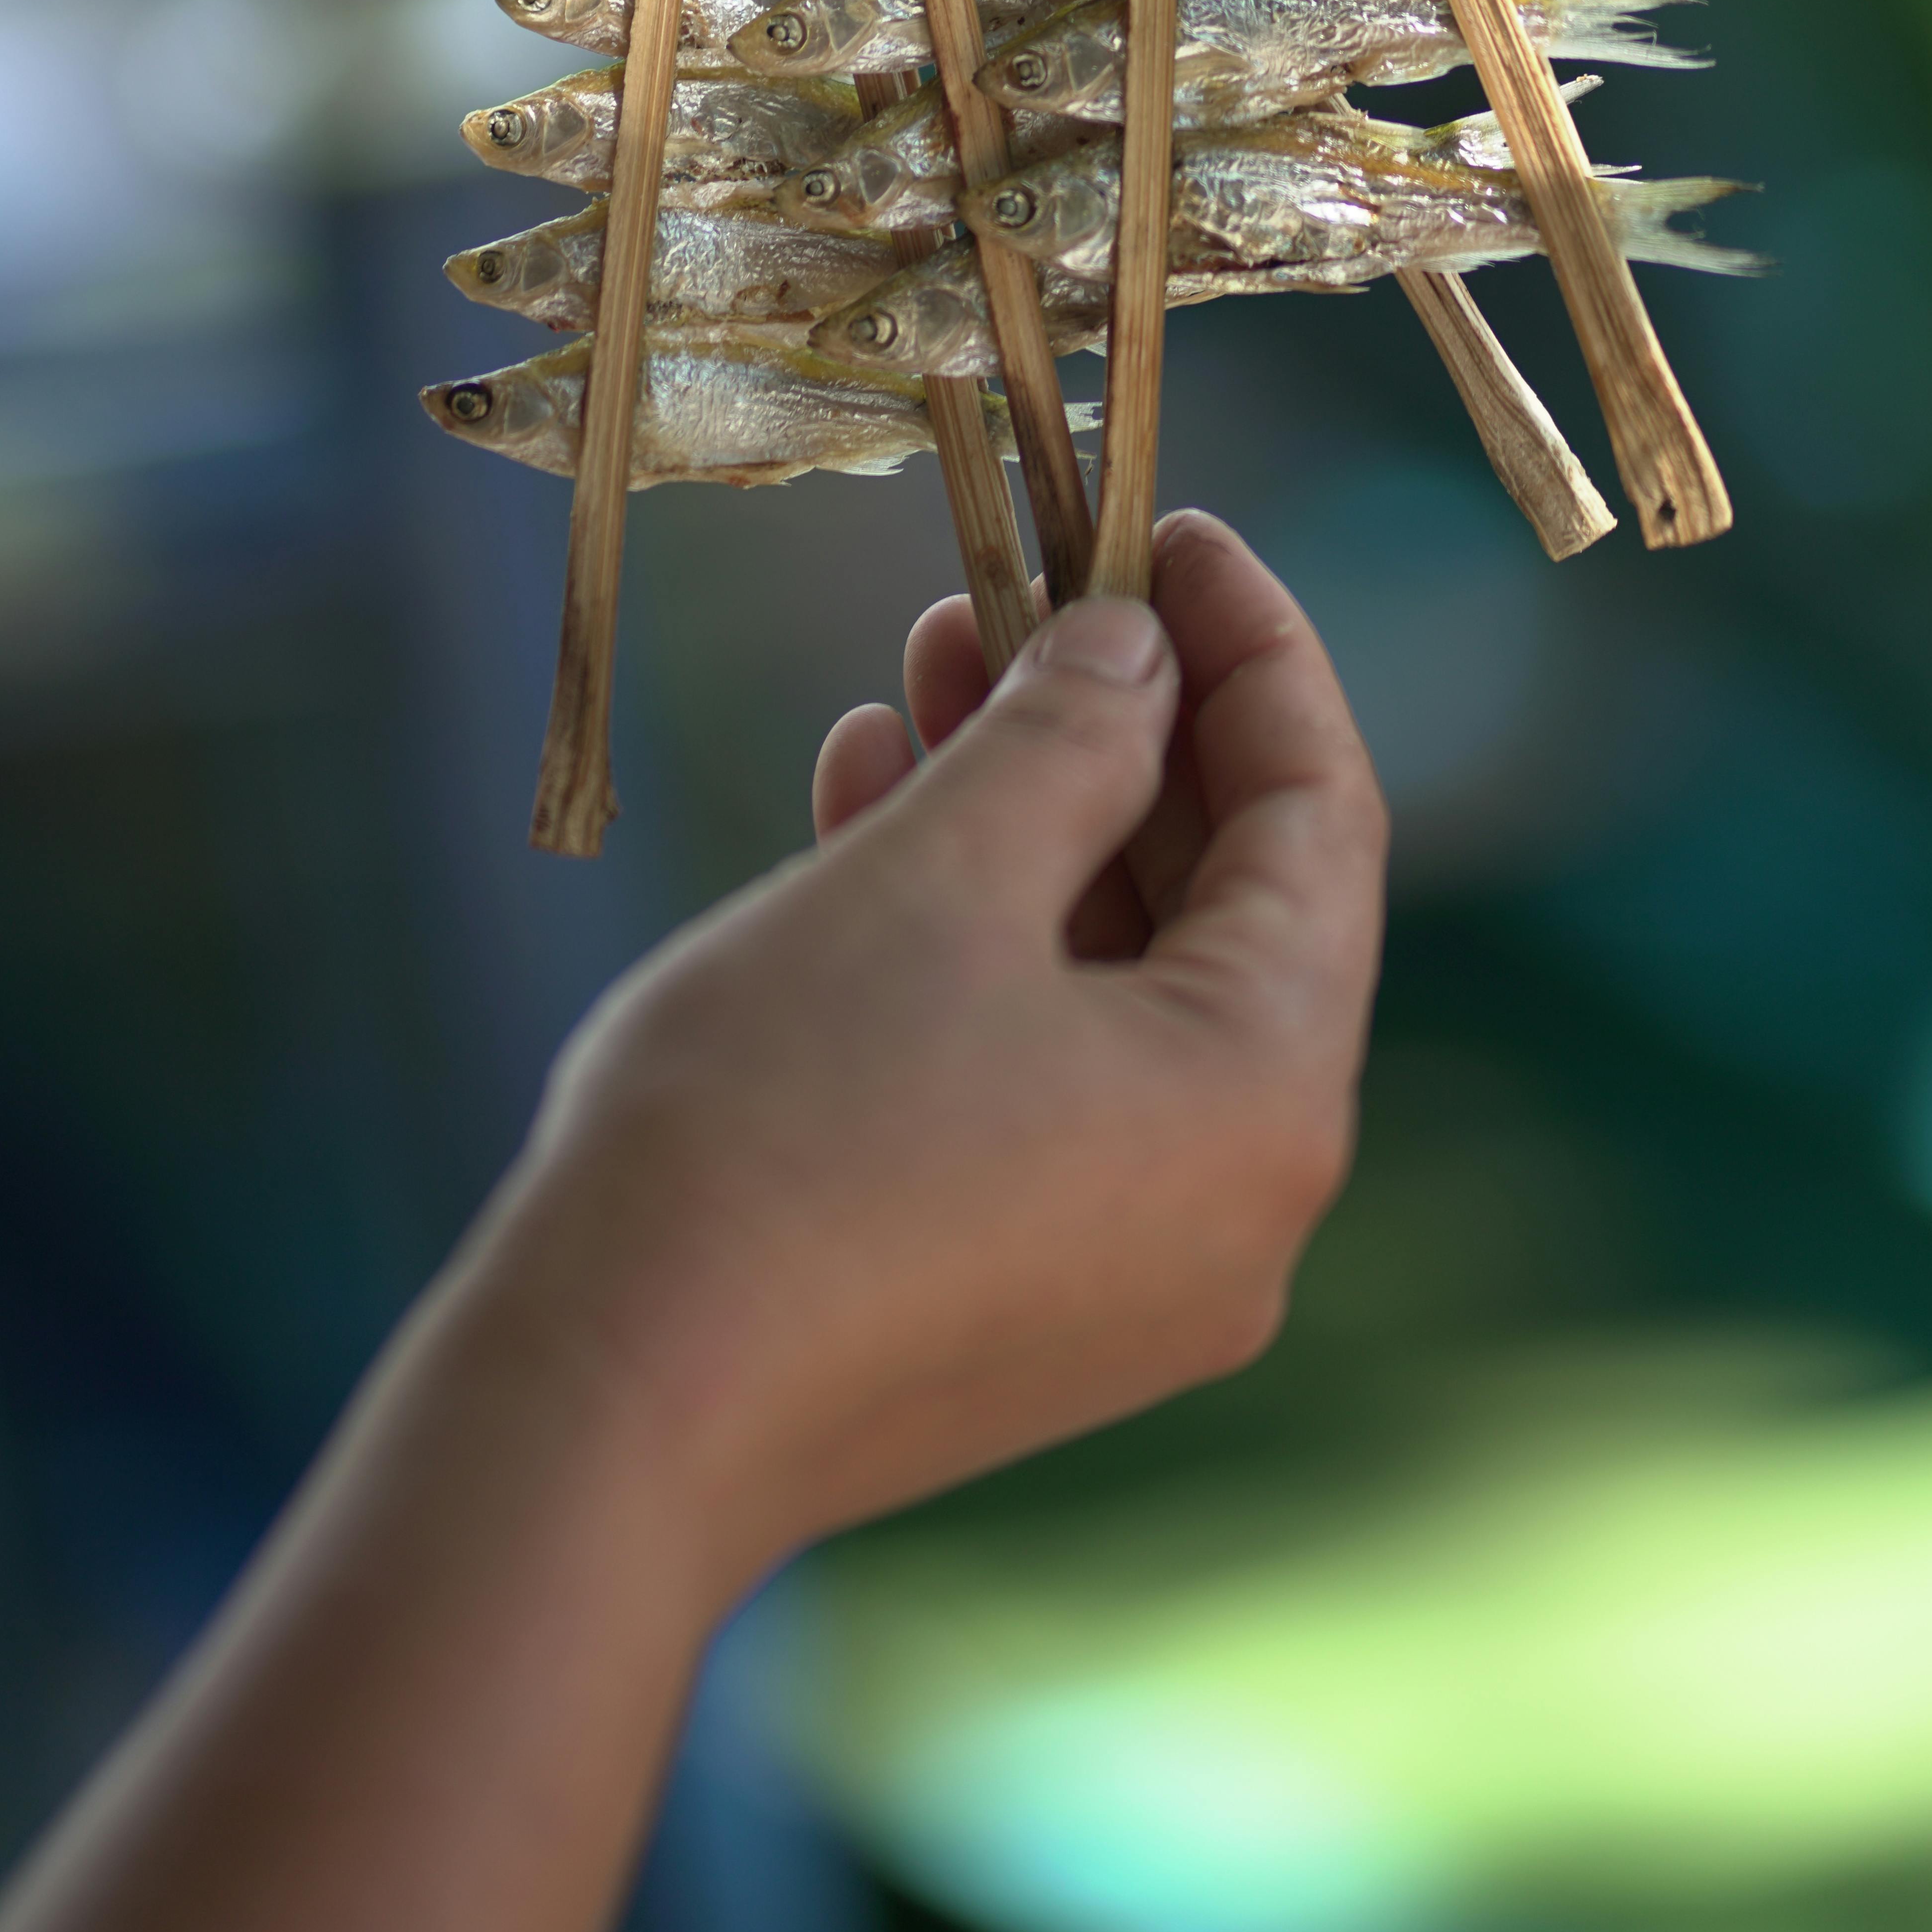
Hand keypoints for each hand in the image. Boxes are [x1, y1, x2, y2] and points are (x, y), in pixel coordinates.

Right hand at [0, 516, 1381, 1931]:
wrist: (610, 1405)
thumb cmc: (782, 1120)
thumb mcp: (940, 874)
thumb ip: (1065, 741)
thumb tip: (1137, 656)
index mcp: (1267, 1096)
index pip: (1321, 814)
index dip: (1253, 647)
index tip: (1176, 526)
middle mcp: (1241, 1201)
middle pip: (1221, 897)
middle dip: (1118, 721)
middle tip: (1017, 583)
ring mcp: (1133, 1268)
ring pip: (1114, 976)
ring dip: (1027, 813)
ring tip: (920, 667)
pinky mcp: (1021, 1295)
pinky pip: (1044, 1067)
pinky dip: (979, 937)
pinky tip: (867, 808)